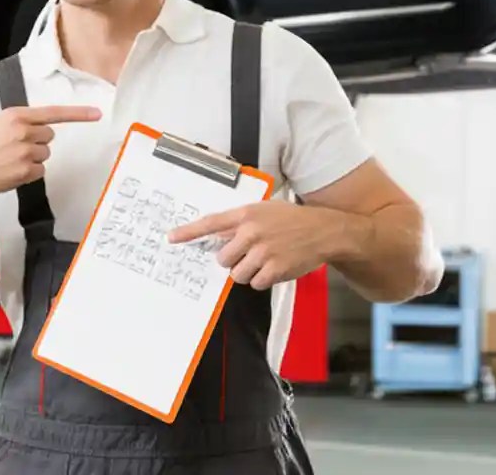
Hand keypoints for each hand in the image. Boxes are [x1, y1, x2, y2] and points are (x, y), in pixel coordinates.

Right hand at [0, 105, 100, 196]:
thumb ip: (20, 122)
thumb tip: (42, 126)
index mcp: (15, 115)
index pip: (53, 112)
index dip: (78, 114)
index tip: (97, 113)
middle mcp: (23, 131)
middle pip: (49, 135)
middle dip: (37, 142)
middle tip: (16, 148)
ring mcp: (25, 151)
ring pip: (45, 153)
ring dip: (33, 158)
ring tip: (10, 160)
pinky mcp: (27, 170)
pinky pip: (41, 170)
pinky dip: (30, 173)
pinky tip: (12, 171)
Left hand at [167, 200, 347, 289]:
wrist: (324, 230)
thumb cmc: (291, 220)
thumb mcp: (264, 211)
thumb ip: (240, 222)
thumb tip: (218, 238)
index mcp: (246, 215)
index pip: (210, 223)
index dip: (189, 232)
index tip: (171, 238)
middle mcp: (251, 232)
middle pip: (222, 258)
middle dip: (232, 260)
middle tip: (248, 254)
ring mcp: (263, 252)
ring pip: (237, 274)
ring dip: (247, 272)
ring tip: (263, 261)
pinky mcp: (275, 269)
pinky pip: (255, 283)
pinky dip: (262, 280)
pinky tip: (275, 268)